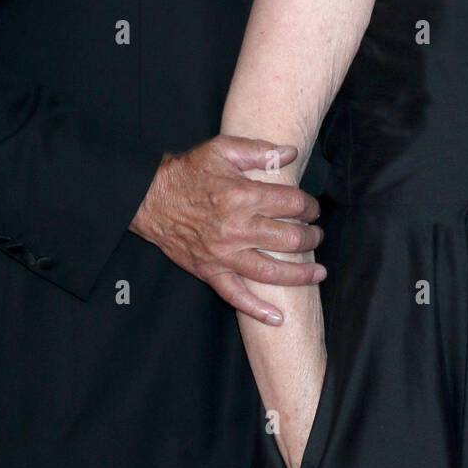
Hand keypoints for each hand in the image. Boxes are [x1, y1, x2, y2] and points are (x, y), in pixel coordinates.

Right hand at [128, 135, 325, 323]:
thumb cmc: (188, 172)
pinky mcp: (210, 270)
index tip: (312, 208)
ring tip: (318, 272)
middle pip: (289, 239)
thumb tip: (291, 152)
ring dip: (300, 274)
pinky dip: (257, 310)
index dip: (309, 206)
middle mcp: (237, 227)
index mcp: (243, 195)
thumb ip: (259, 150)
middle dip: (311, 237)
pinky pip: (236, 296)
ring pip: (271, 272)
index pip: (292, 204)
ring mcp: (224, 253)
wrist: (149, 198)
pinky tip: (277, 318)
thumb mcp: (222, 149)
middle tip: (316, 235)